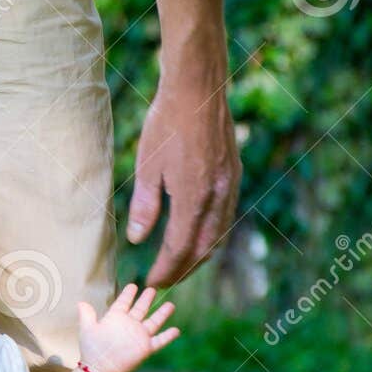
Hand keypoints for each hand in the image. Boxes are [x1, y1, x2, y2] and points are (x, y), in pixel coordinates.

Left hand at [77, 285, 179, 371]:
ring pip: (153, 322)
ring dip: (161, 314)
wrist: (100, 370)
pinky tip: (176, 330)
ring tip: (170, 305)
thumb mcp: (88, 329)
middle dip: (146, 299)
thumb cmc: (92, 350)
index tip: (133, 286)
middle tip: (152, 289)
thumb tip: (81, 302)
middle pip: (140, 309)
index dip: (128, 294)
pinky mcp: (145, 348)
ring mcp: (139, 336)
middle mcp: (129, 326)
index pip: (124, 303)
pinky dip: (168, 336)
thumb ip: (87, 315)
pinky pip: (159, 341)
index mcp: (116, 318)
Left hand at [127, 74, 241, 288]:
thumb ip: (144, 206)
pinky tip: (196, 236)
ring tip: (179, 266)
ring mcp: (230, 186)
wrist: (199, 89)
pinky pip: (225, 217)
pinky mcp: (233, 176)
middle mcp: (217, 196)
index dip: (164, 270)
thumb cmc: (167, 124)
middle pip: (202, 250)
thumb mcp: (147, 166)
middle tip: (163, 282)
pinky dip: (211, 235)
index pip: (179, 249)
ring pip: (218, 236)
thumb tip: (137, 240)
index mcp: (193, 197)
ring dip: (199, 257)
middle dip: (182, 271)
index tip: (150, 282)